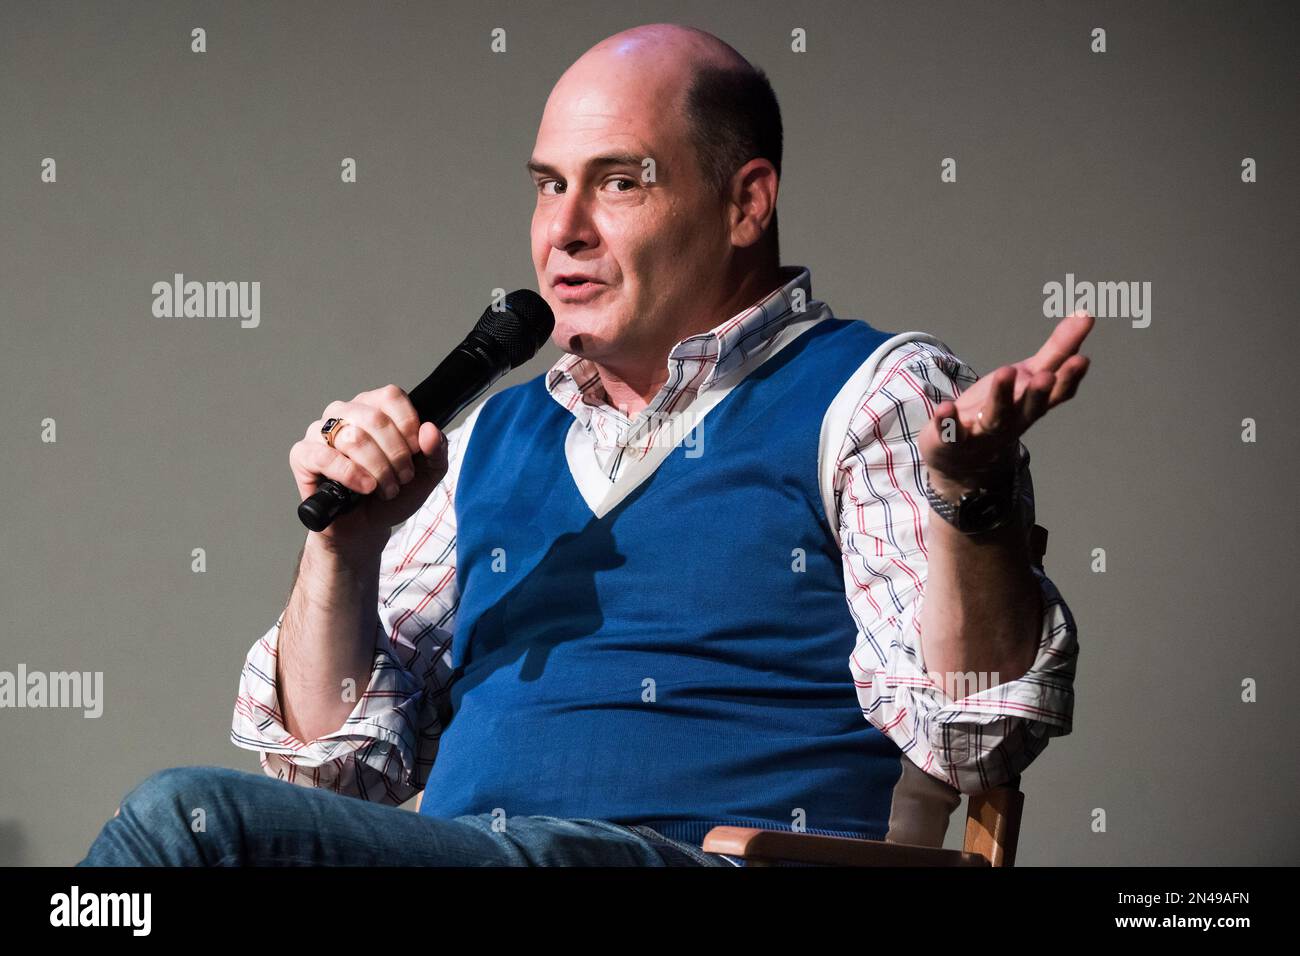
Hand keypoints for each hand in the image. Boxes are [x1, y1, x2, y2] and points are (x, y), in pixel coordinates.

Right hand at [288, 384, 448, 551]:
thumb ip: (436, 451)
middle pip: (375, 419)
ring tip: (385, 488)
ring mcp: (319, 431)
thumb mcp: (426, 474)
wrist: (365, 526)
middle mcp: (344, 412)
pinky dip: (351, 475)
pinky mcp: (303, 454)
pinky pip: (325, 456)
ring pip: (353, 438)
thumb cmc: (391, 492)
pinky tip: (364, 488)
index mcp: (373, 406)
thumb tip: (430, 430)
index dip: (408, 426)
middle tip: (403, 478)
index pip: (391, 396)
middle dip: (397, 455)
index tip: (417, 452)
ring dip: (378, 469)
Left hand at [919, 311, 1092, 490]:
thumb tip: (1086, 314)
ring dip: (1000, 397)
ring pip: (994, 417)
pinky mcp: (953, 440)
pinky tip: (946, 407)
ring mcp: (983, 432)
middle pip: (1028, 407)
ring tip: (1005, 372)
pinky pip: (951, 432)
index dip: (1069, 379)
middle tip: (1046, 376)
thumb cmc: (1003, 408)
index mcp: (1033, 403)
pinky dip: (949, 421)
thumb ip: (1057, 349)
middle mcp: (1013, 420)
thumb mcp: (1029, 376)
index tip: (1081, 359)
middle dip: (1038, 392)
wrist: (963, 457)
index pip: (1057, 394)